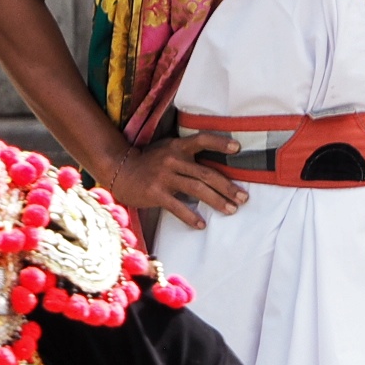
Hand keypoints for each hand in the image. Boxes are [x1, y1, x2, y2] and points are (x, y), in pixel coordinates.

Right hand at [103, 134, 247, 230]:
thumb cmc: (149, 162)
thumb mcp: (167, 150)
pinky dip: (191, 217)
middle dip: (228, 187)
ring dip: (217, 201)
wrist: (120, 171)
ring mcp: (164, 176)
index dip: (220, 142)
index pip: (202, 140)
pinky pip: (178, 207)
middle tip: (243, 197)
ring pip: (197, 190)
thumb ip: (187, 154)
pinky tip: (202, 224)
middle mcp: (172, 159)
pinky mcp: (155, 193)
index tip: (238, 148)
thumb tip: (215, 165)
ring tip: (231, 210)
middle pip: (206, 173)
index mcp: (177, 146)